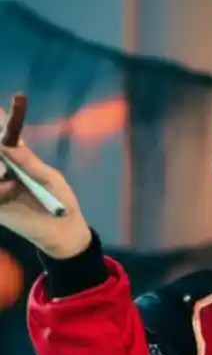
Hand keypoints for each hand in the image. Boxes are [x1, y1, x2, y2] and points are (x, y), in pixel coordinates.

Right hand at [0, 102, 91, 258]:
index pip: (3, 137)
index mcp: (18, 160)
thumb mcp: (49, 178)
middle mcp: (4, 171)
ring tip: (6, 175)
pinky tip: (10, 190)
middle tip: (4, 160)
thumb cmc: (62, 201)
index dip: (0, 123)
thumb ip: (28, 162)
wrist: (63, 231)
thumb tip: (8, 145)